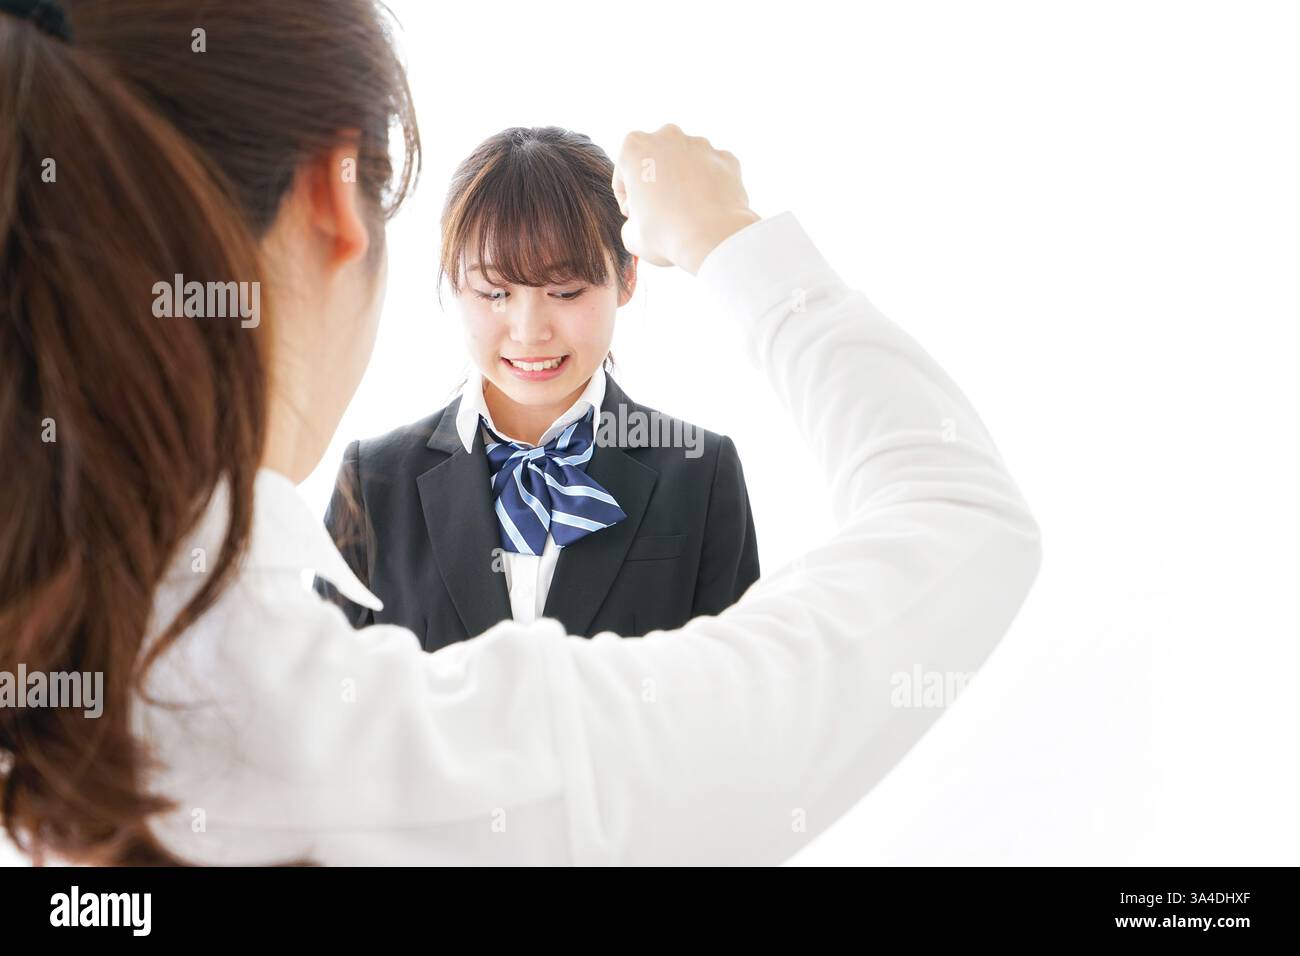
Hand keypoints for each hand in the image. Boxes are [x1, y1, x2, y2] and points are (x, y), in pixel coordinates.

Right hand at [611, 124, 760, 273]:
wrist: (713, 239)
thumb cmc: (665, 236)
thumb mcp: (631, 234)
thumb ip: (632, 220)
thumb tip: (644, 221)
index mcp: (634, 146)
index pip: (625, 176)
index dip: (629, 201)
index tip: (638, 217)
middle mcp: (668, 135)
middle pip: (656, 162)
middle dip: (657, 182)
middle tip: (662, 213)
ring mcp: (701, 144)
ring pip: (686, 163)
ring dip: (684, 182)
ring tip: (688, 213)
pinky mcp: (726, 158)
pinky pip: (713, 171)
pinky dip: (710, 186)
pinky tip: (708, 210)